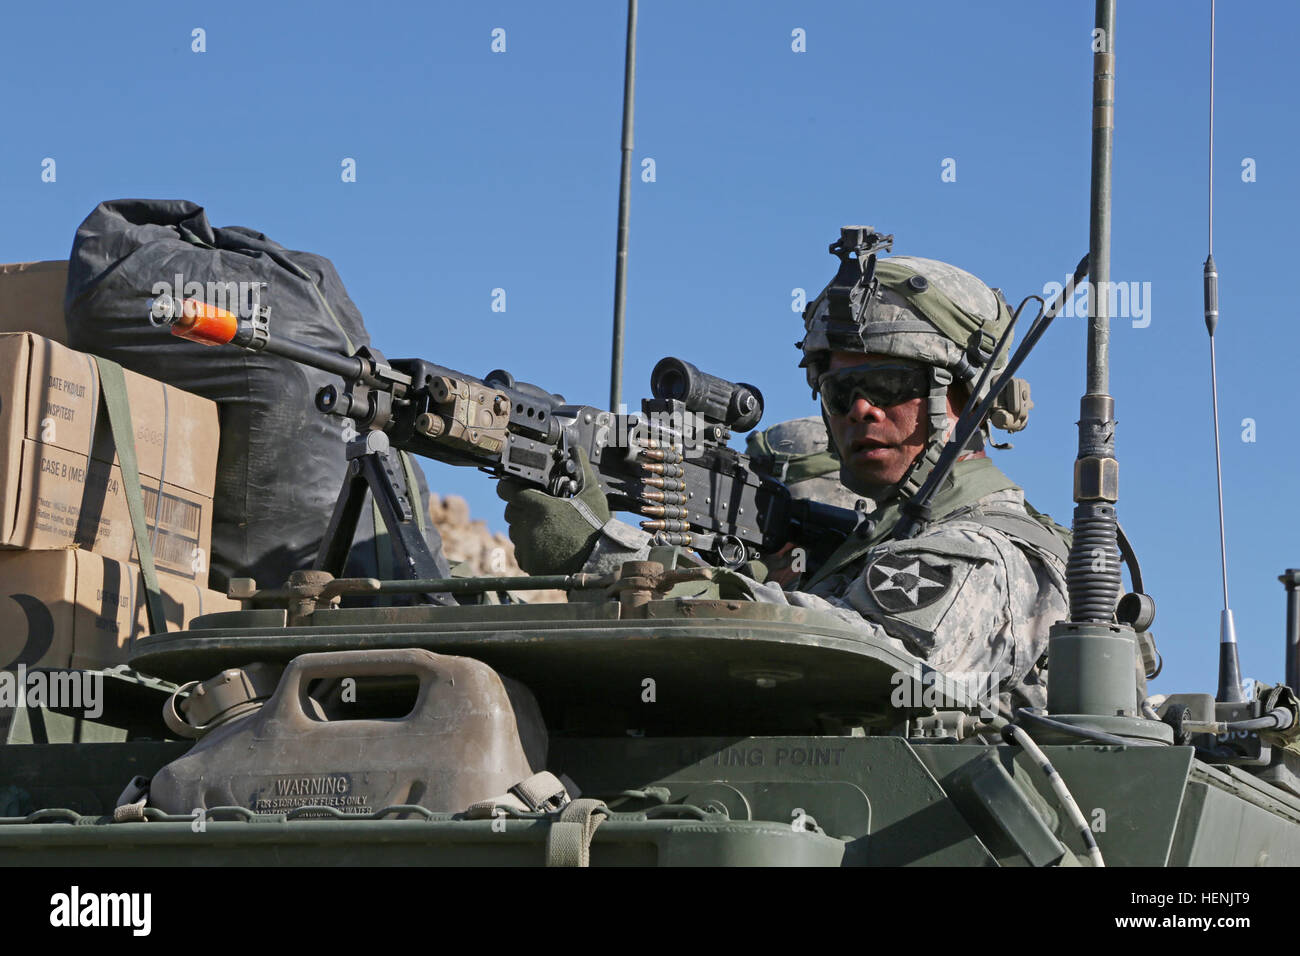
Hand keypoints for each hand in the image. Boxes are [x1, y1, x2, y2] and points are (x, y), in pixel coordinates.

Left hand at [496, 449, 609, 573]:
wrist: (597, 563)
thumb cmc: (596, 528)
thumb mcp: (591, 494)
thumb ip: (581, 469)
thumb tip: (576, 449)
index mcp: (540, 507)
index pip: (507, 490)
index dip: (508, 487)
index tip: (513, 487)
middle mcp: (528, 526)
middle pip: (510, 511)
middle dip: (520, 507)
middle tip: (538, 510)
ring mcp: (526, 546)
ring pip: (515, 531)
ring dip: (524, 527)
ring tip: (546, 529)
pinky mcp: (528, 563)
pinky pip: (520, 550)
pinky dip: (529, 547)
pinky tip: (547, 545)